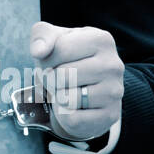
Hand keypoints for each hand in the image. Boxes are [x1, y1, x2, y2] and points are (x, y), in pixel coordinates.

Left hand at [30, 21, 123, 140]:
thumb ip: (41, 35)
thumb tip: (39, 51)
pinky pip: (72, 118)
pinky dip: (64, 114)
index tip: (54, 61)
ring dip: (58, 97)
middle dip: (50, 79)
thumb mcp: (53, 39)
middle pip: (61, 75)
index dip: (46, 59)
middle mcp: (113, 64)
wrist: (86, 88)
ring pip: (66, 98)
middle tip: (59, 79)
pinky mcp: (110, 115)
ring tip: (67, 90)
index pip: (59, 50)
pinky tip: (74, 106)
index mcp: (100, 39)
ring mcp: (114, 91)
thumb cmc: (68, 59)